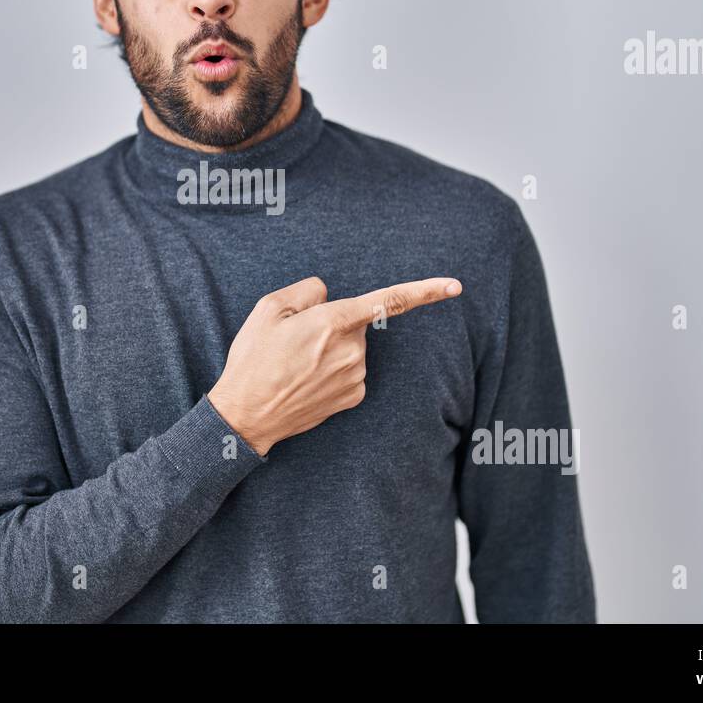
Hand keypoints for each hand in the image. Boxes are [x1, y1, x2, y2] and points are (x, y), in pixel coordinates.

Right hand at [208, 275, 462, 456]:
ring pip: (353, 346)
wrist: (247, 416)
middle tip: (294, 340)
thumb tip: (328, 296)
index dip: (425, 291)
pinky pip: (351, 370)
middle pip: (355, 322)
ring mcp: (356, 376)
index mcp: (332, 322)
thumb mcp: (267, 309)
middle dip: (333, 323)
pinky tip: (307, 380)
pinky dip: (333, 370)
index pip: (388, 301)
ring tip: (295, 364)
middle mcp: (352, 350)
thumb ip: (306, 291)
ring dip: (331, 348)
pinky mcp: (354, 396)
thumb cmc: (253, 359)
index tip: (456, 286)